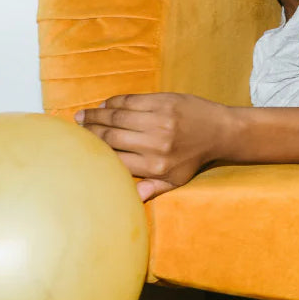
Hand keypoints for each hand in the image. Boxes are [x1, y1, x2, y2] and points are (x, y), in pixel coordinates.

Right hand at [75, 92, 234, 200]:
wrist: (221, 131)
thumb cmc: (195, 157)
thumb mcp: (177, 179)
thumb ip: (152, 188)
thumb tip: (132, 199)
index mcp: (155, 166)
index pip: (114, 159)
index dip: (94, 151)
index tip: (80, 147)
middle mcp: (156, 144)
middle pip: (110, 136)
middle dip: (89, 131)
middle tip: (76, 128)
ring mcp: (160, 121)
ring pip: (117, 116)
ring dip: (95, 114)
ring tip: (82, 116)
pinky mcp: (164, 102)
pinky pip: (131, 100)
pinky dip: (114, 102)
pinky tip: (105, 105)